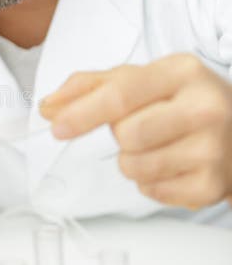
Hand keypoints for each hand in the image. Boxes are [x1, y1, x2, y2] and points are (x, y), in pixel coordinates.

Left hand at [39, 53, 231, 209]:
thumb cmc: (184, 103)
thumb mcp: (145, 80)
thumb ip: (92, 86)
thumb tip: (50, 106)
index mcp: (182, 72)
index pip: (122, 93)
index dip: (84, 112)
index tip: (58, 125)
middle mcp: (204, 107)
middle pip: (126, 134)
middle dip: (121, 137)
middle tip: (142, 128)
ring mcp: (213, 149)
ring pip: (135, 167)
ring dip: (133, 162)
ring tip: (158, 148)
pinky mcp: (212, 185)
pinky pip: (152, 192)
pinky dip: (152, 183)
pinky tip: (173, 166)